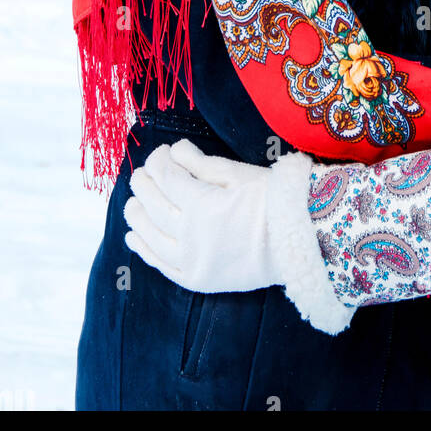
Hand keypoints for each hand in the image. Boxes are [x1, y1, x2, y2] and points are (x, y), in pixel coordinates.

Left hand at [123, 139, 353, 332]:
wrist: (298, 242)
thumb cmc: (273, 201)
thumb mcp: (238, 174)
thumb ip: (200, 163)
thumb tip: (173, 151)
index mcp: (202, 204)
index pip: (167, 178)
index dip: (159, 162)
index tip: (161, 152)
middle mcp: (191, 235)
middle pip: (155, 205)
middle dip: (144, 185)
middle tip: (141, 174)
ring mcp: (192, 260)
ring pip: (152, 235)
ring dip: (137, 217)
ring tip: (132, 203)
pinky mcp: (198, 279)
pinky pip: (162, 265)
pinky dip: (145, 251)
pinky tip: (133, 238)